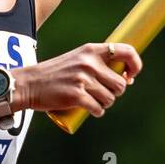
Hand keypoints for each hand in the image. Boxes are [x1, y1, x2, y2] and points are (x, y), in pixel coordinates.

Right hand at [19, 42, 143, 116]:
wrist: (29, 84)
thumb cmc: (55, 74)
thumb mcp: (77, 60)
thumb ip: (99, 64)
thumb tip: (128, 79)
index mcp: (91, 50)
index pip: (126, 51)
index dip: (135, 65)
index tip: (131, 76)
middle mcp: (89, 63)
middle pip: (120, 84)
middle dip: (114, 93)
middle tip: (101, 94)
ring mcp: (83, 79)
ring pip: (110, 98)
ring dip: (105, 104)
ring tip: (93, 101)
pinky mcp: (76, 96)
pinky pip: (99, 109)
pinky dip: (97, 112)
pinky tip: (91, 110)